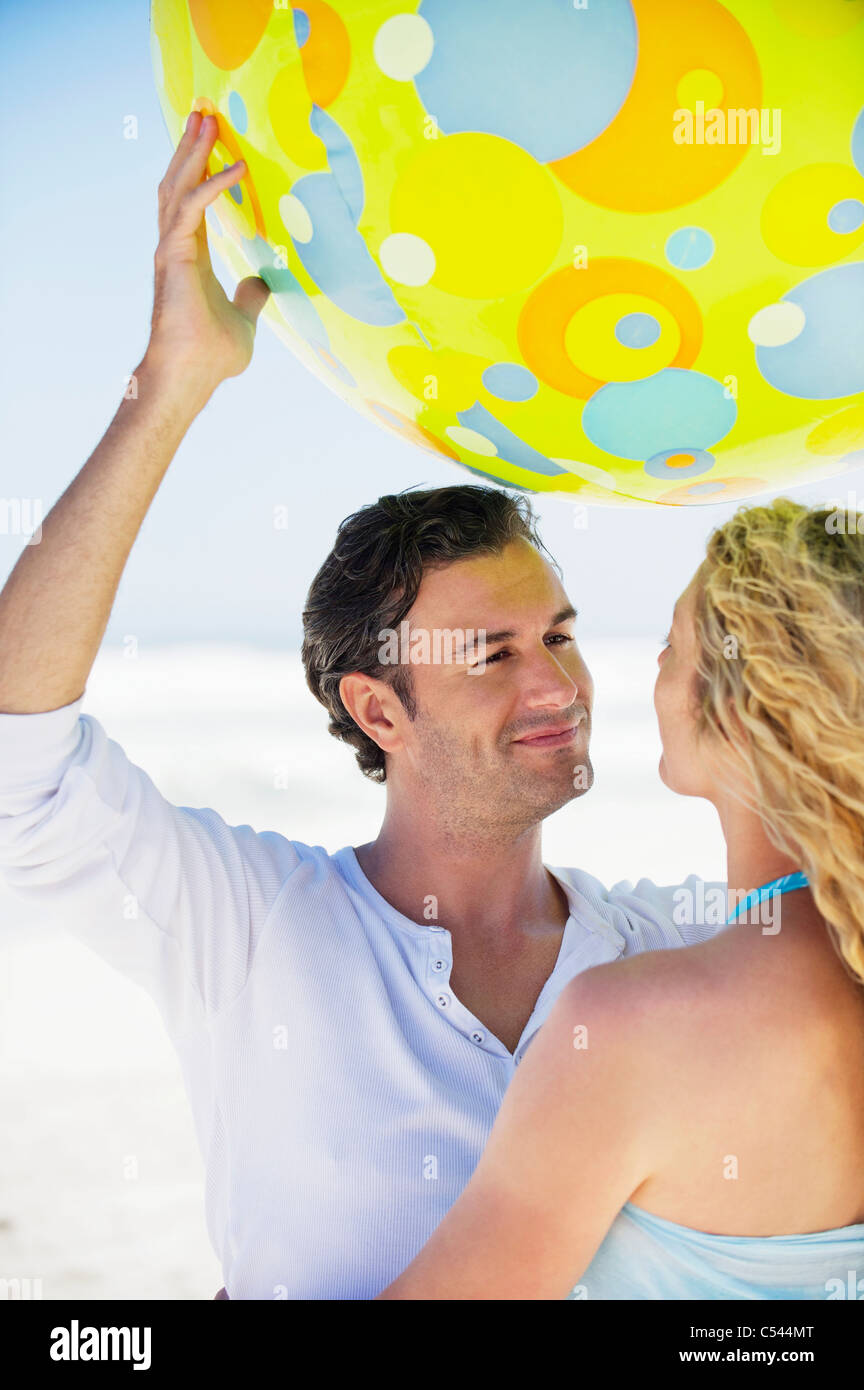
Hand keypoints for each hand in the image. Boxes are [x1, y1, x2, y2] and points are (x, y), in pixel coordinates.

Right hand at [146, 110, 270, 395]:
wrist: (191, 376)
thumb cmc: (212, 356)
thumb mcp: (244, 319)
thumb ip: (251, 296)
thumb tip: (264, 283)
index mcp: (189, 255)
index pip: (191, 200)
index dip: (200, 169)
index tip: (213, 142)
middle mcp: (175, 245)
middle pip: (179, 182)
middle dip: (191, 146)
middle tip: (203, 112)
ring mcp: (171, 248)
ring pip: (177, 185)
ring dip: (193, 150)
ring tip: (205, 118)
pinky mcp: (175, 254)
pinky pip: (193, 206)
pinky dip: (213, 183)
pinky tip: (235, 166)